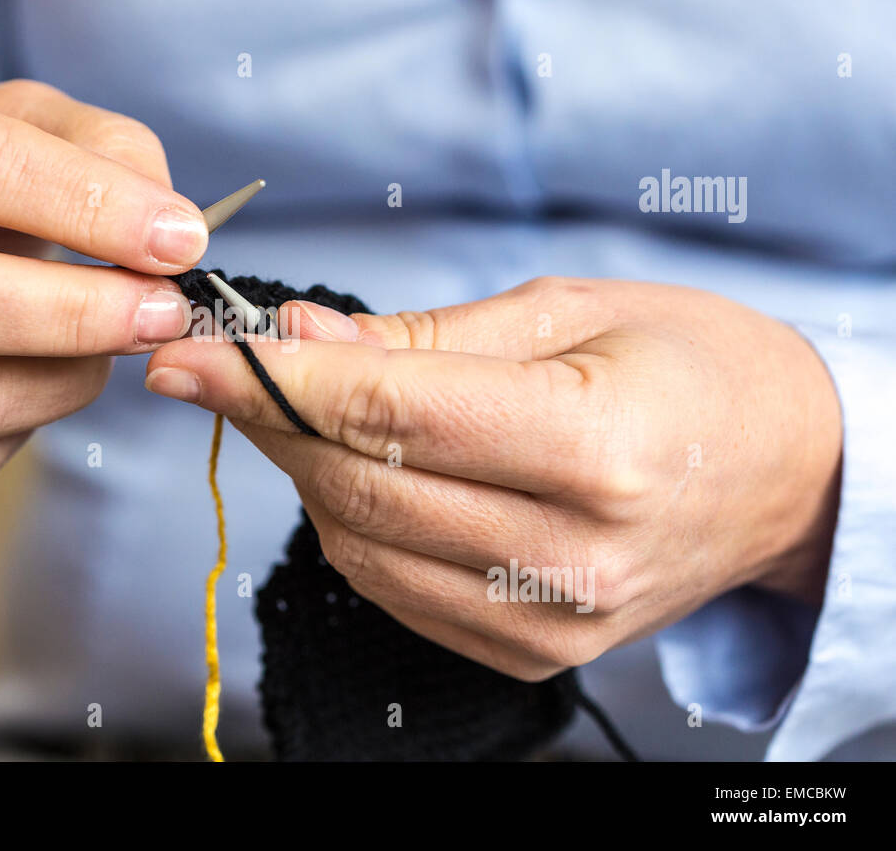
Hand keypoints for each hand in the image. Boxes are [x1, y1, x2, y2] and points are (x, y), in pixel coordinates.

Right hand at [0, 80, 204, 489]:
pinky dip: (25, 426)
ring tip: (108, 346)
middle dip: (78, 313)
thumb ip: (103, 151)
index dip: (90, 207)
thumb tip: (171, 227)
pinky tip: (41, 380)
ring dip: (63, 380)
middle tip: (163, 313)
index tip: (180, 239)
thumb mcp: (20, 127)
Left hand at [146, 277, 841, 679]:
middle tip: (212, 364)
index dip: (268, 380)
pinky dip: (348, 523)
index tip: (183, 353)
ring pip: (360, 546)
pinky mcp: (529, 654)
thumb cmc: (690, 365)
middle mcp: (571, 556)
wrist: (784, 474)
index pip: (389, 416)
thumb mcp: (569, 312)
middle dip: (266, 419)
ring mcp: (550, 622)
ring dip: (301, 469)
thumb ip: (424, 338)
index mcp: (596, 450)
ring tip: (289, 402)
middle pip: (360, 487)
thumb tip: (297, 337)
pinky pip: (391, 588)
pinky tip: (348, 467)